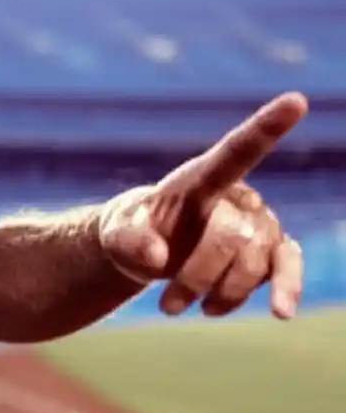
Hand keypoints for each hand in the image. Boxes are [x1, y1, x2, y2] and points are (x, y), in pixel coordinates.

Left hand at [97, 92, 308, 319]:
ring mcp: (260, 224)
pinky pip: (288, 267)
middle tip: (168, 306)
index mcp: (200, 179)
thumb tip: (159, 259)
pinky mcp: (271, 253)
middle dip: (199, 275)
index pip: (237, 150)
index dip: (266, 127)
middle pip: (233, 237)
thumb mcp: (116, 235)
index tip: (296, 99)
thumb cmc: (133, 233)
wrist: (148, 253)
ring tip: (187, 310)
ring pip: (257, 261)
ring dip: (223, 295)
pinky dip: (287, 289)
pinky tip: (282, 313)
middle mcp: (239, 196)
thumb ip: (127, 241)